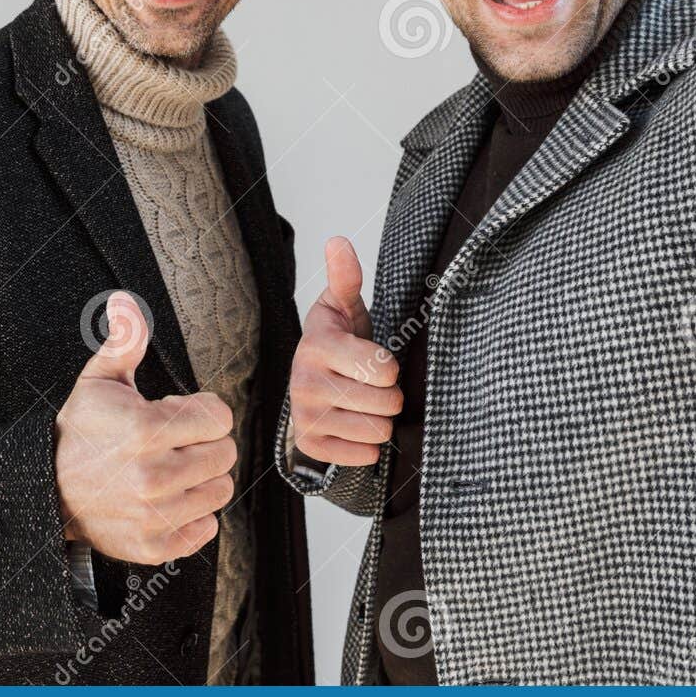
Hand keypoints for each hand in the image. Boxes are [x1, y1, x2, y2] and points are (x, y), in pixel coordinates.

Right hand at [54, 292, 235, 564]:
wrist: (44, 489)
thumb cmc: (79, 432)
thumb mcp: (99, 381)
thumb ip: (124, 341)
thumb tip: (125, 301)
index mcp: (146, 430)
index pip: (219, 418)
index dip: (201, 412)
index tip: (176, 415)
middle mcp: (153, 476)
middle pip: (225, 454)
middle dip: (204, 444)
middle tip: (173, 444)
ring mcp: (154, 515)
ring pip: (220, 492)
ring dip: (201, 480)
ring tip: (170, 471)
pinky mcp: (153, 546)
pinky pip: (206, 530)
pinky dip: (193, 517)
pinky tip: (167, 501)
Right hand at [287, 237, 402, 465]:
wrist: (311, 382)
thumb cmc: (337, 342)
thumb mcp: (344, 308)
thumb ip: (346, 278)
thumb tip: (337, 241)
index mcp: (317, 345)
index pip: (381, 367)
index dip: (390, 367)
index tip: (379, 362)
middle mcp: (304, 381)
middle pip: (385, 402)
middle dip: (391, 397)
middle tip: (376, 387)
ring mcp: (305, 415)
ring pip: (376, 430)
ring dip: (380, 421)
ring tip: (366, 405)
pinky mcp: (311, 444)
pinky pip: (364, 456)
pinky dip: (369, 446)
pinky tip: (355, 427)